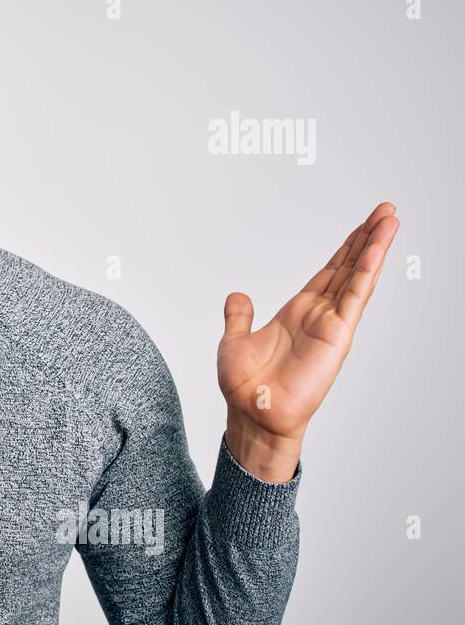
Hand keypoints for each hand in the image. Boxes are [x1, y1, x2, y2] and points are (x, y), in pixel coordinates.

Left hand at [217, 202, 399, 480]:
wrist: (252, 414)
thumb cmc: (245, 387)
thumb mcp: (234, 341)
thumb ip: (239, 317)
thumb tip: (237, 296)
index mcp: (298, 312)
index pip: (329, 272)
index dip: (347, 248)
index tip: (364, 225)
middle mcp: (319, 315)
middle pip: (349, 267)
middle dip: (367, 238)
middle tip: (386, 210)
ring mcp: (331, 325)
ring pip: (357, 277)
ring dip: (375, 247)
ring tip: (390, 219)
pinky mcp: (336, 337)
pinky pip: (353, 298)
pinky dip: (366, 273)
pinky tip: (377, 251)